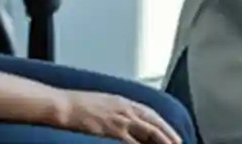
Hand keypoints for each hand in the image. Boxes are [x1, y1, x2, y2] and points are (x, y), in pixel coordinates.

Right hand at [53, 90, 182, 143]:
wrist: (62, 105)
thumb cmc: (76, 105)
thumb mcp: (102, 103)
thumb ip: (116, 110)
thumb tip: (125, 120)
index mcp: (123, 101)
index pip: (151, 114)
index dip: (163, 125)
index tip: (172, 134)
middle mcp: (125, 109)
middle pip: (154, 122)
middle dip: (168, 134)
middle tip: (179, 143)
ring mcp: (120, 119)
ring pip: (149, 132)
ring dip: (162, 141)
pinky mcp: (112, 130)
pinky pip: (132, 142)